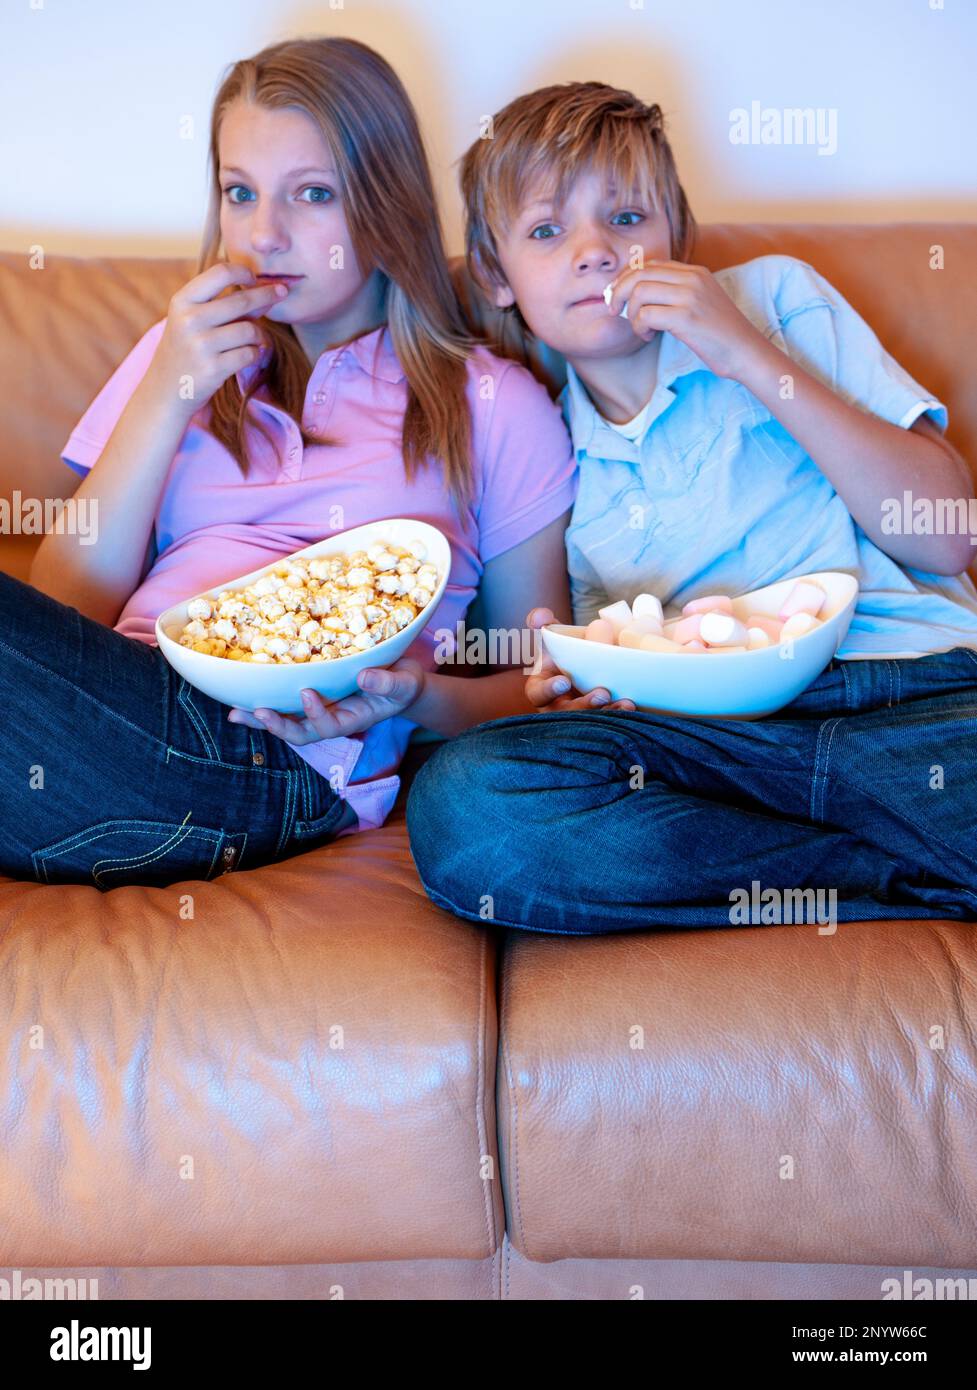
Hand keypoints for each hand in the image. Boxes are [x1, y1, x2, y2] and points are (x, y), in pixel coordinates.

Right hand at [148, 261, 287, 412]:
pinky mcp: (213, 368)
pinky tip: (246, 356)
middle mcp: (189, 320)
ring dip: (258, 334)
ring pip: (250, 329)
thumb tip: (269, 290)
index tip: (255, 277)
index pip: (220, 272)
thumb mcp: (192, 320)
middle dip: (267, 294)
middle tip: (282, 292)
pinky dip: (254, 354)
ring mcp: (201, 345)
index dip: (243, 271)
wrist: (166, 390)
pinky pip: (250, 353)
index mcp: (182, 301)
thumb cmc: (186, 349)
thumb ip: (225, 304)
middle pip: (242, 300)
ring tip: (253, 339)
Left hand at [226, 657, 425, 742]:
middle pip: (300, 733)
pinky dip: (264, 705)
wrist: (402, 681)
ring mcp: (321, 711)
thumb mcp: (403, 683)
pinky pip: (286, 706)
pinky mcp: (314, 698)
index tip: (306, 692)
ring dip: (261, 720)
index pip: (330, 726)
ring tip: (235, 713)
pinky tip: (242, 699)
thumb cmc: (404, 683)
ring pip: (287, 722)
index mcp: (353, 719)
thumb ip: (387, 683)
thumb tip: (363, 678)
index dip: (316, 714)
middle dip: (277, 725)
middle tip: (257, 712)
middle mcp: (333, 719)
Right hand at [525, 607, 635, 712]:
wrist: (584, 666)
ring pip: (589, 720)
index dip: (550, 689)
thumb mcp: (550, 637)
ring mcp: (577, 718)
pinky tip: (630, 706)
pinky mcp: (597, 721)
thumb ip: (542, 623)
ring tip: (624, 703)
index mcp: (540, 689)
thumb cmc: (561, 654)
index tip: (564, 681)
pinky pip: (608, 723)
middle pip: (567, 712)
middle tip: (602, 693)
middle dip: (585, 704)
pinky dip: (620, 715)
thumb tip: (540, 616)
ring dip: (607, 713)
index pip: (539, 694)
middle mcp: (556, 708)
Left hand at [605, 259, 768, 380]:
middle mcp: (692, 278)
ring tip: (642, 329)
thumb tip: (638, 294)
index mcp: (695, 271)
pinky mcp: (686, 317)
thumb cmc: (721, 335)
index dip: (627, 278)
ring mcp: (690, 295)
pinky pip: (645, 315)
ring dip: (632, 314)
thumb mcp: (701, 302)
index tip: (618, 296)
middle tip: (614, 310)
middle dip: (619, 292)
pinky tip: (649, 336)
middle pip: (639, 273)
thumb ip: (677, 292)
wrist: (746, 352)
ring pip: (639, 292)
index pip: (650, 264)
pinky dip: (639, 327)